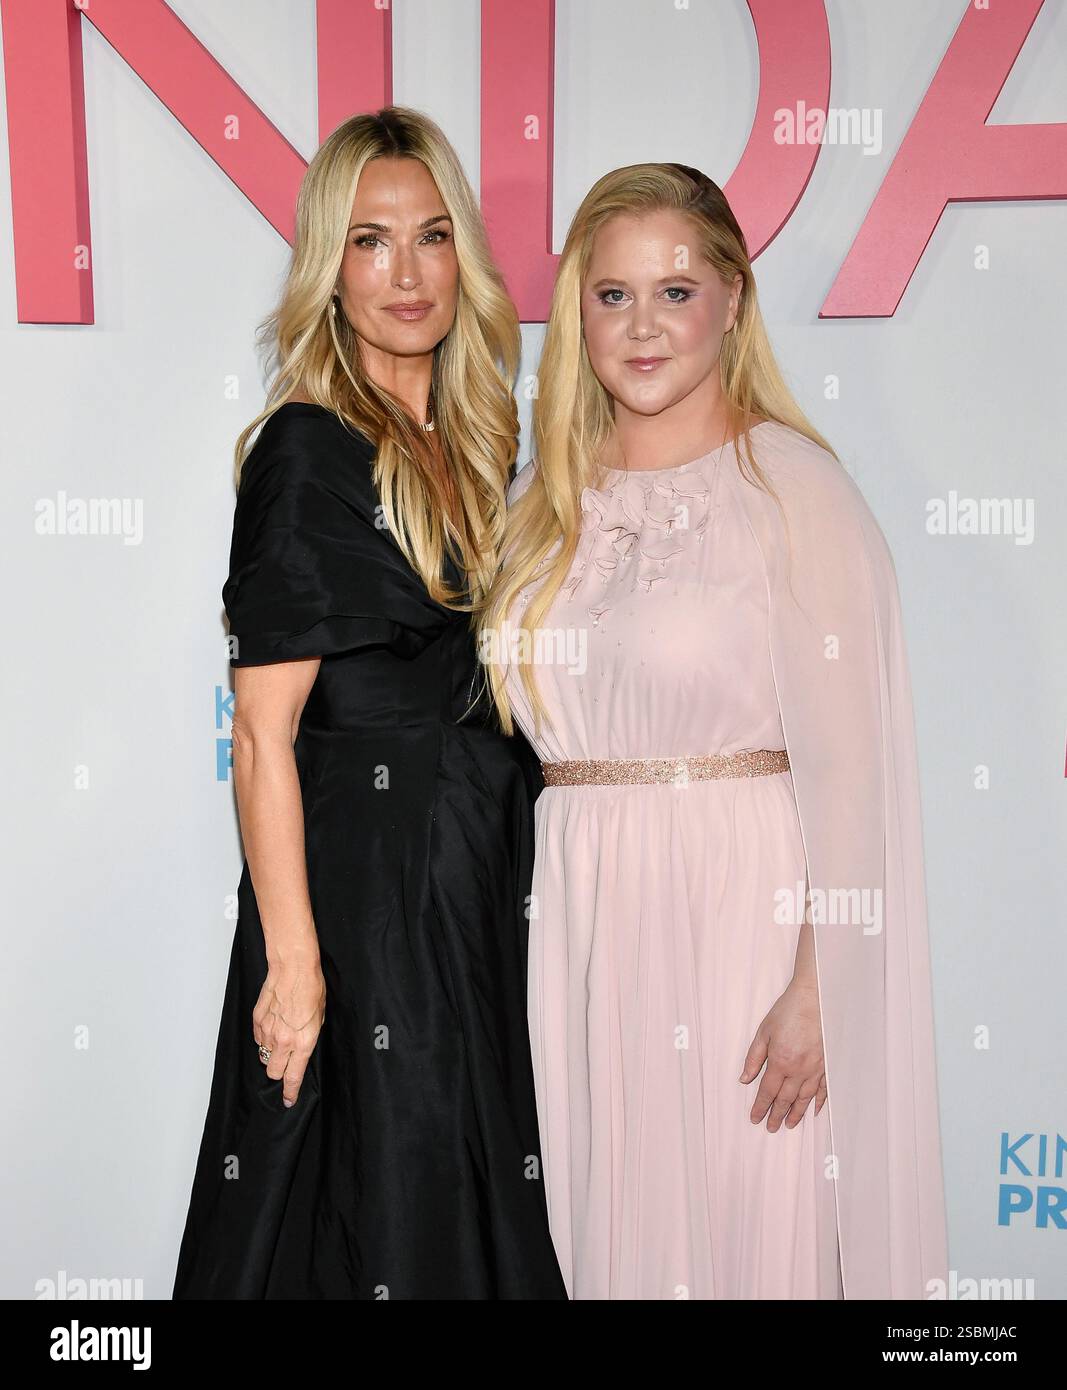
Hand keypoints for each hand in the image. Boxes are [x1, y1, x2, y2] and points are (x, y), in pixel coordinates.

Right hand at [252, 953, 326, 1108]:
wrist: (293, 968)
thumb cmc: (312, 988)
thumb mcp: (320, 1017)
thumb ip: (309, 1037)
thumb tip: (302, 1048)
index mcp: (303, 1042)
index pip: (293, 1077)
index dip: (290, 1092)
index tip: (289, 1100)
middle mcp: (283, 1040)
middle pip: (273, 1072)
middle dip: (279, 1073)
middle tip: (286, 1065)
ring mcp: (268, 1031)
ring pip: (263, 1056)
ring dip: (271, 1055)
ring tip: (280, 1041)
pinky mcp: (257, 1020)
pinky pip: (258, 1039)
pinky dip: (264, 1039)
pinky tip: (273, 1027)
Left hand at [738, 977, 826, 1131]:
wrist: (815, 999)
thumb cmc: (788, 1012)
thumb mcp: (763, 1032)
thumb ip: (754, 1058)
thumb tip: (745, 1079)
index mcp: (780, 1061)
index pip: (767, 1092)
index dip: (761, 1107)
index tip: (756, 1119)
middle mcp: (799, 1070)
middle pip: (786, 1099)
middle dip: (777, 1115)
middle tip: (771, 1128)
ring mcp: (816, 1069)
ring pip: (805, 1098)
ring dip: (796, 1113)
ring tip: (789, 1125)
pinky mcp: (827, 1064)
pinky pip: (823, 1089)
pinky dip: (818, 1101)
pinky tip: (814, 1110)